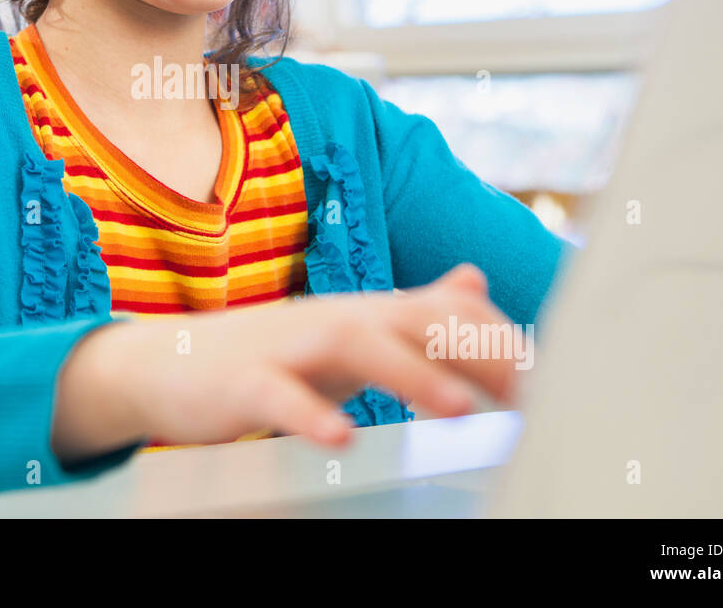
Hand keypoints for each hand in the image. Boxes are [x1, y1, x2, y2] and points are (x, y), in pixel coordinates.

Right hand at [85, 262, 520, 451]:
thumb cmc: (274, 356)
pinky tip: (341, 442)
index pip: (448, 308)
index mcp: (369, 313)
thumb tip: (475, 279)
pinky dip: (310, 417)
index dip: (501, 339)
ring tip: (456, 410)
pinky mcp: (244, 382)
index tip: (550, 384)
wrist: (172, 364)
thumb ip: (414, 311)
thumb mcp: (350, 332)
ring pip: (355, 345)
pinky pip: (278, 395)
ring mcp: (289, 346)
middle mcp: (337, 319)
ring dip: (409, 374)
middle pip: (414, 319)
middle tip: (528, 398)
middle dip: (475, 354)